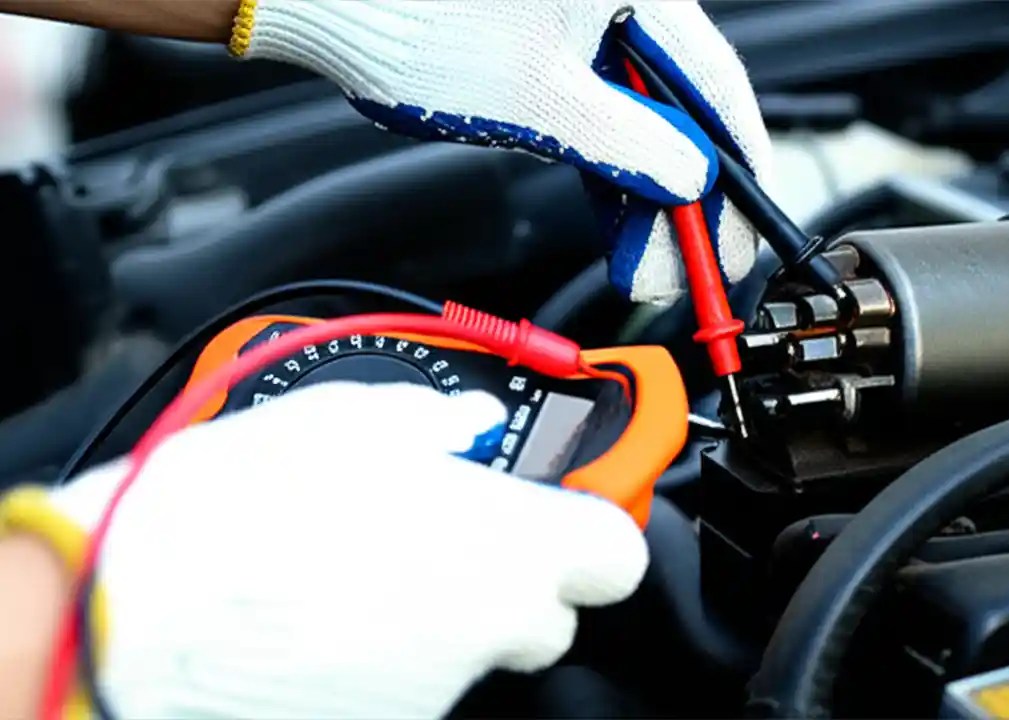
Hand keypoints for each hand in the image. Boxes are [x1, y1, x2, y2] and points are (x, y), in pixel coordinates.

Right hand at [49, 383, 647, 718]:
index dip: (595, 528)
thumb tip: (462, 427)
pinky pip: (412, 680)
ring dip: (443, 611)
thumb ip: (434, 424)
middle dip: (516, 576)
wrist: (137, 614)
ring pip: (474, 647)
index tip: (568, 509)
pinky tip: (327, 612)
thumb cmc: (241, 509)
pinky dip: (389, 653)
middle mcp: (488, 623)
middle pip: (548, 611)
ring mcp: (438, 686)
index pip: (616, 554)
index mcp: (504, 539)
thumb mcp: (349, 421)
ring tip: (360, 567)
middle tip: (454, 533)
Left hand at [232, 0, 771, 304]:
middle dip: (691, 196)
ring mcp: (577, 27)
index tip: (751, 220)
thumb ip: (632, 144)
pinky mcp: (543, 51)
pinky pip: (598, 118)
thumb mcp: (542, 101)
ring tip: (652, 260)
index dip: (740, 162)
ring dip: (649, 195)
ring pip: (640, 121)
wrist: (329, 2)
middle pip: (681, 109)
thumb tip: (690, 179)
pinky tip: (620, 220)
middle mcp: (613, 2)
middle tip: (702, 260)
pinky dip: (611, 172)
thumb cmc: (417, 21)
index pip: (715, 82)